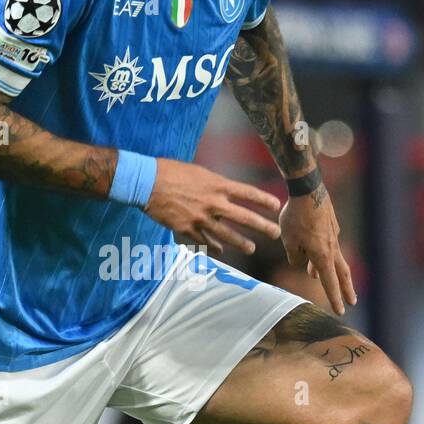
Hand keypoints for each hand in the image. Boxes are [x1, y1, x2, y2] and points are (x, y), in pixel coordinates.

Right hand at [143, 157, 281, 255]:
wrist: (147, 182)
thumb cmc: (171, 171)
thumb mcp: (198, 172)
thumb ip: (214, 185)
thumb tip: (224, 196)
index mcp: (217, 184)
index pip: (248, 193)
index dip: (264, 200)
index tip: (276, 206)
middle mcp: (213, 202)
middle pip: (245, 217)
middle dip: (263, 226)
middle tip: (276, 233)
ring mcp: (201, 218)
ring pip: (227, 235)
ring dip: (242, 243)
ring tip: (251, 248)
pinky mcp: (187, 229)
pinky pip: (205, 242)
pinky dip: (214, 247)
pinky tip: (220, 251)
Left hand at [280, 190, 355, 315]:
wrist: (308, 189)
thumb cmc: (295, 216)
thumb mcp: (288, 240)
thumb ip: (295, 255)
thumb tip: (300, 262)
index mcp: (322, 255)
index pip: (330, 282)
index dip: (335, 298)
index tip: (341, 311)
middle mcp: (332, 247)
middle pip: (341, 273)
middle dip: (346, 289)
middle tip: (351, 302)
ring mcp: (333, 236)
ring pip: (333, 257)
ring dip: (327, 268)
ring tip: (315, 276)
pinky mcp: (331, 225)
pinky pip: (326, 242)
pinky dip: (320, 249)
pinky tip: (309, 245)